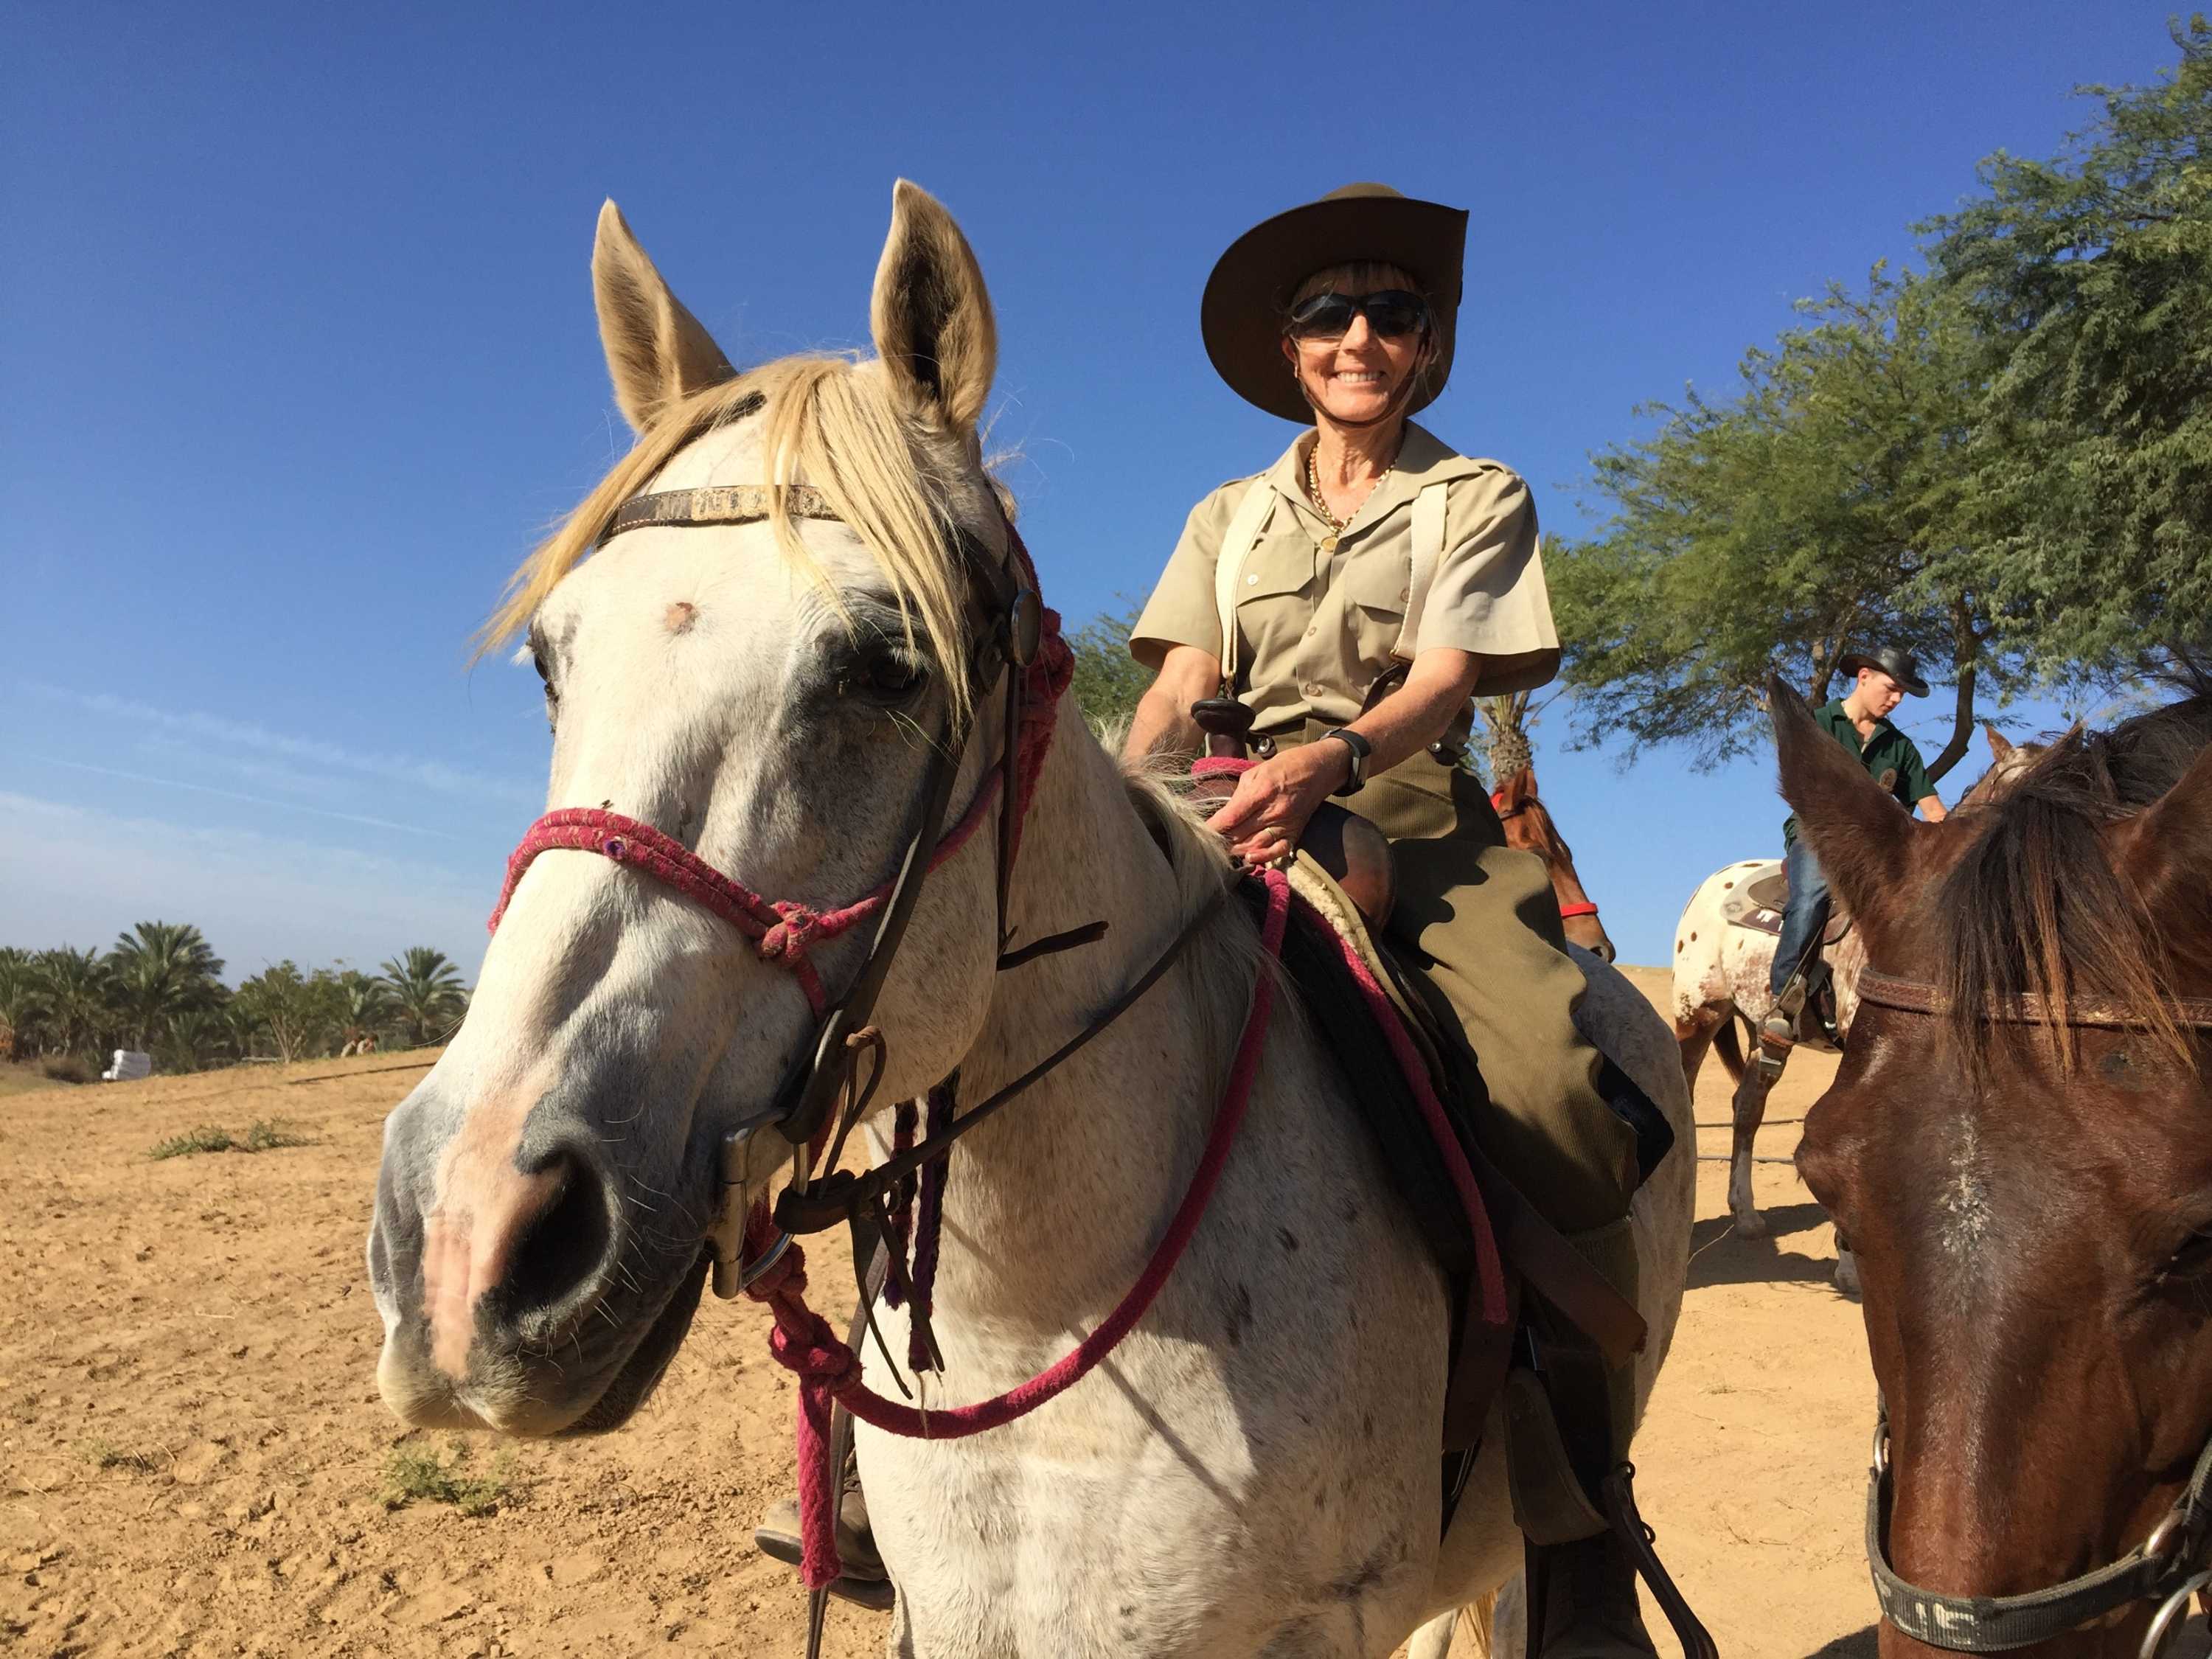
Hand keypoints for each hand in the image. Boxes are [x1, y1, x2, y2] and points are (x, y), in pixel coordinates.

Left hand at [1208, 741, 1350, 866]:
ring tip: (1223, 850)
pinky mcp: (1295, 832)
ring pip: (1255, 845)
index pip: (1232, 816)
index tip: (1200, 833)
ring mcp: (1286, 823)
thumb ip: (1240, 794)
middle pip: (1240, 833)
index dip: (1214, 827)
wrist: (1319, 768)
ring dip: (1237, 850)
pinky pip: (1279, 851)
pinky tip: (1250, 858)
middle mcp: (1274, 811)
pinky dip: (1263, 857)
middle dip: (1221, 840)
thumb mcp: (1256, 771)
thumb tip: (1226, 813)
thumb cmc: (1285, 766)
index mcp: (1261, 791)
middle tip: (1207, 843)